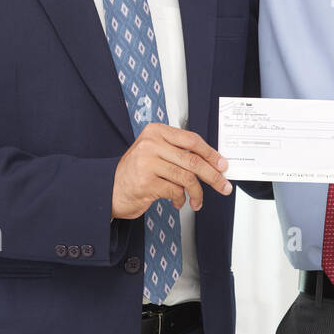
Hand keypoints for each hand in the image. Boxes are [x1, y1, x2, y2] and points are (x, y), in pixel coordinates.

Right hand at [111, 123, 232, 219]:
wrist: (109, 189)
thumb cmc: (136, 172)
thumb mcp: (155, 153)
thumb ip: (178, 153)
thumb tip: (211, 163)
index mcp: (156, 132)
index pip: (192, 140)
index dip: (211, 154)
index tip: (223, 165)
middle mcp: (151, 144)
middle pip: (193, 160)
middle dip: (213, 176)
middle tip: (223, 186)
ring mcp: (147, 162)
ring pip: (187, 178)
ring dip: (197, 193)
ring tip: (197, 201)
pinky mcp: (146, 182)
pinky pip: (175, 191)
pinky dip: (180, 199)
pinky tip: (177, 202)